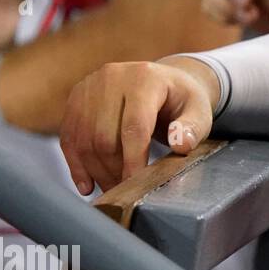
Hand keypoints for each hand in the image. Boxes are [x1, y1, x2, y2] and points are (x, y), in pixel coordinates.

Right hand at [59, 57, 218, 195]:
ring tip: (111, 189)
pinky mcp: (76, 98)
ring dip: (95, 170)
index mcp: (146, 78)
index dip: (133, 160)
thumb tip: (180, 145)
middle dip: (114, 170)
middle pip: (104, 136)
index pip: (135, 126)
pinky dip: (75, 163)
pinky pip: (69, 136)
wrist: (164, 82)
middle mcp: (113, 77)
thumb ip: (192, 129)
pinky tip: (87, 184)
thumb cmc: (182, 101)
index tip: (135, 184)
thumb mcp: (199, 112)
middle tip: (125, 192)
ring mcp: (90, 86)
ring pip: (83, 139)